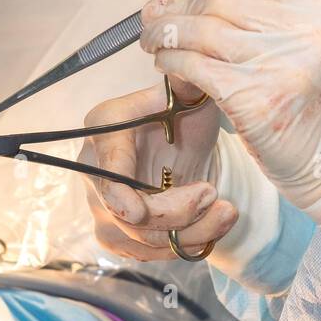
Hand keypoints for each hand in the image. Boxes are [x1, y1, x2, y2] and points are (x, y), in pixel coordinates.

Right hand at [79, 78, 237, 261]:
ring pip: (140, 239)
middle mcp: (95, 168)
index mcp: (105, 126)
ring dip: (188, 232)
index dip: (118, 192)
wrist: (184, 144)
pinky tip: (214, 226)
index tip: (139, 211)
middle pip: (125, 212)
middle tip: (213, 195)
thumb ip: (186, 83)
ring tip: (226, 212)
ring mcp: (105, 205)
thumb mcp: (189, 95)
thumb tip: (185, 68)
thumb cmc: (183, 114)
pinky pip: (150, 252)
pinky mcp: (121, 233)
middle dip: (175, 213)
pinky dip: (186, 244)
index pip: (105, 166)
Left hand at [139, 0, 320, 238]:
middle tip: (152, 15)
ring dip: (166, 31)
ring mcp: (285, 64)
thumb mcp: (314, 45)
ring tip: (153, 40)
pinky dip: (172, 61)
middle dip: (177, 4)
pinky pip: (197, 66)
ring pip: (203, 29)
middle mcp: (310, 29)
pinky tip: (164, 65)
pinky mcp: (258, 100)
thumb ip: (269, 14)